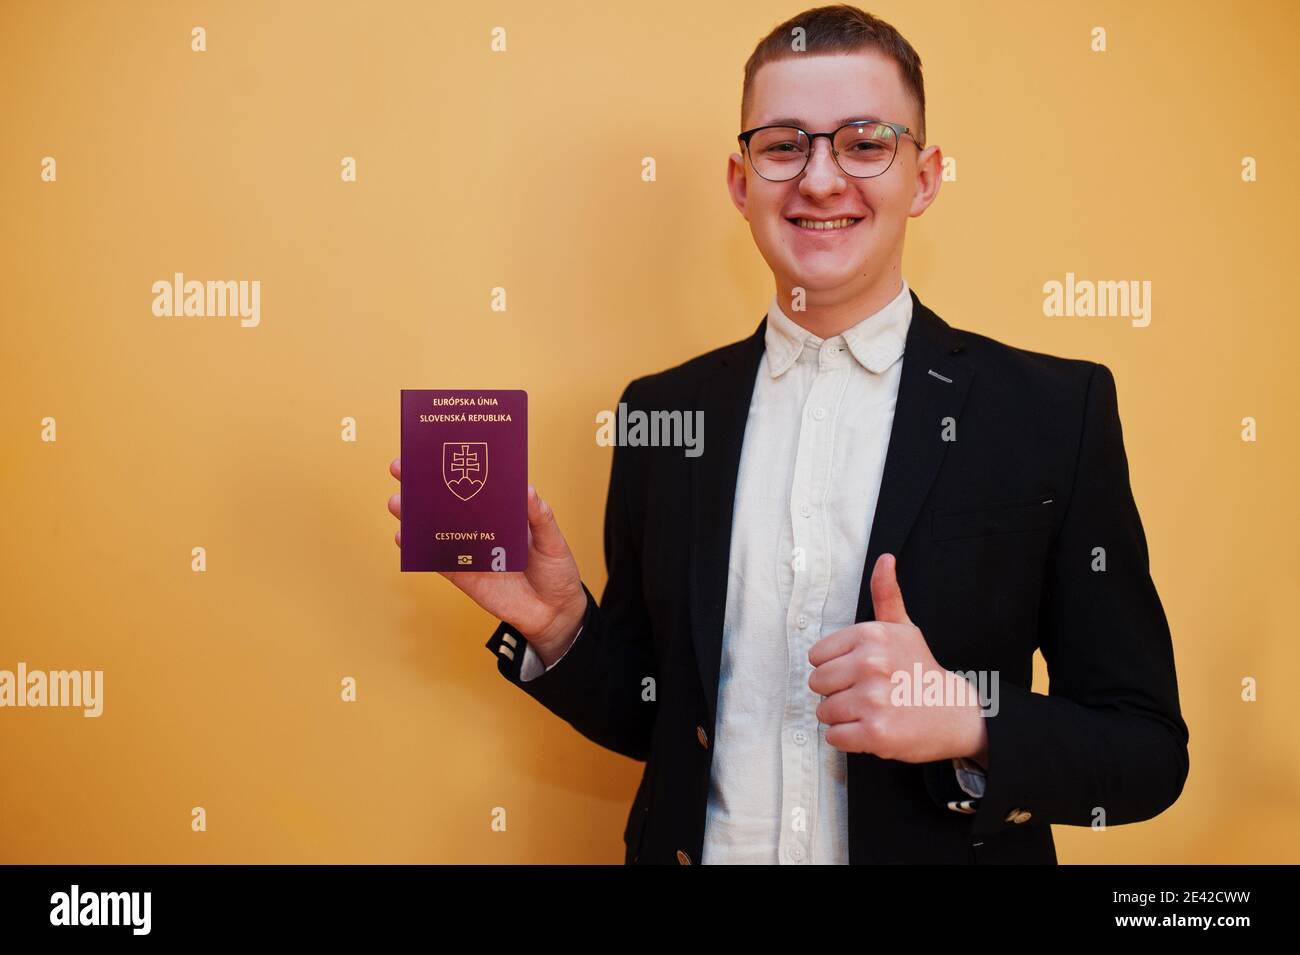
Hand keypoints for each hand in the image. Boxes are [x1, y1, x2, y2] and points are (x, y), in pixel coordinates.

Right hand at [388, 457, 586, 664]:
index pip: (475, 483)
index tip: (433, 450)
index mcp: (503, 513)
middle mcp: (482, 528)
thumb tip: (527, 489)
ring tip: (398, 502)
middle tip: (401, 468)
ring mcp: (471, 551)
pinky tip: (404, 537)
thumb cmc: (556, 571)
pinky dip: (420, 549)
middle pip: (448, 503)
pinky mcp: (465, 577)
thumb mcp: (553, 540)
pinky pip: (438, 561)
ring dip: (414, 516)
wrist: (555, 613)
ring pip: (436, 529)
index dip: (455, 467)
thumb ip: (540, 517)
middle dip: (423, 485)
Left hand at [807, 553, 987, 764]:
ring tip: (871, 711)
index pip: (817, 656)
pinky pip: (834, 736)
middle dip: (836, 692)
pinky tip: (871, 729)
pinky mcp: (875, 733)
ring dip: (843, 716)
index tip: (860, 672)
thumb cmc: (920, 669)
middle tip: (866, 693)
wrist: (955, 713)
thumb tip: (885, 558)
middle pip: (817, 683)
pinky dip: (848, 738)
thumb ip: (886, 595)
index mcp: (871, 635)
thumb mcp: (903, 628)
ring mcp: (872, 699)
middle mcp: (870, 663)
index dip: (835, 667)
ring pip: (824, 711)